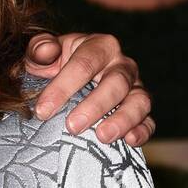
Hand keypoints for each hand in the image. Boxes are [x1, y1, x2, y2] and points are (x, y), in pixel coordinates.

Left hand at [23, 33, 154, 145]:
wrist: (66, 80)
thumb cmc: (52, 65)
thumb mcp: (40, 54)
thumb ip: (39, 50)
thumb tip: (46, 51)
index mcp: (99, 46)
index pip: (84, 63)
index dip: (63, 87)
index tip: (43, 110)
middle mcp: (122, 65)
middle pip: (116, 82)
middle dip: (94, 106)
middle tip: (72, 127)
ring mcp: (135, 87)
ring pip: (139, 101)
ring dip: (123, 120)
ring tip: (103, 137)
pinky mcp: (140, 110)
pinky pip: (148, 120)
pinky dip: (143, 131)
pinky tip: (130, 141)